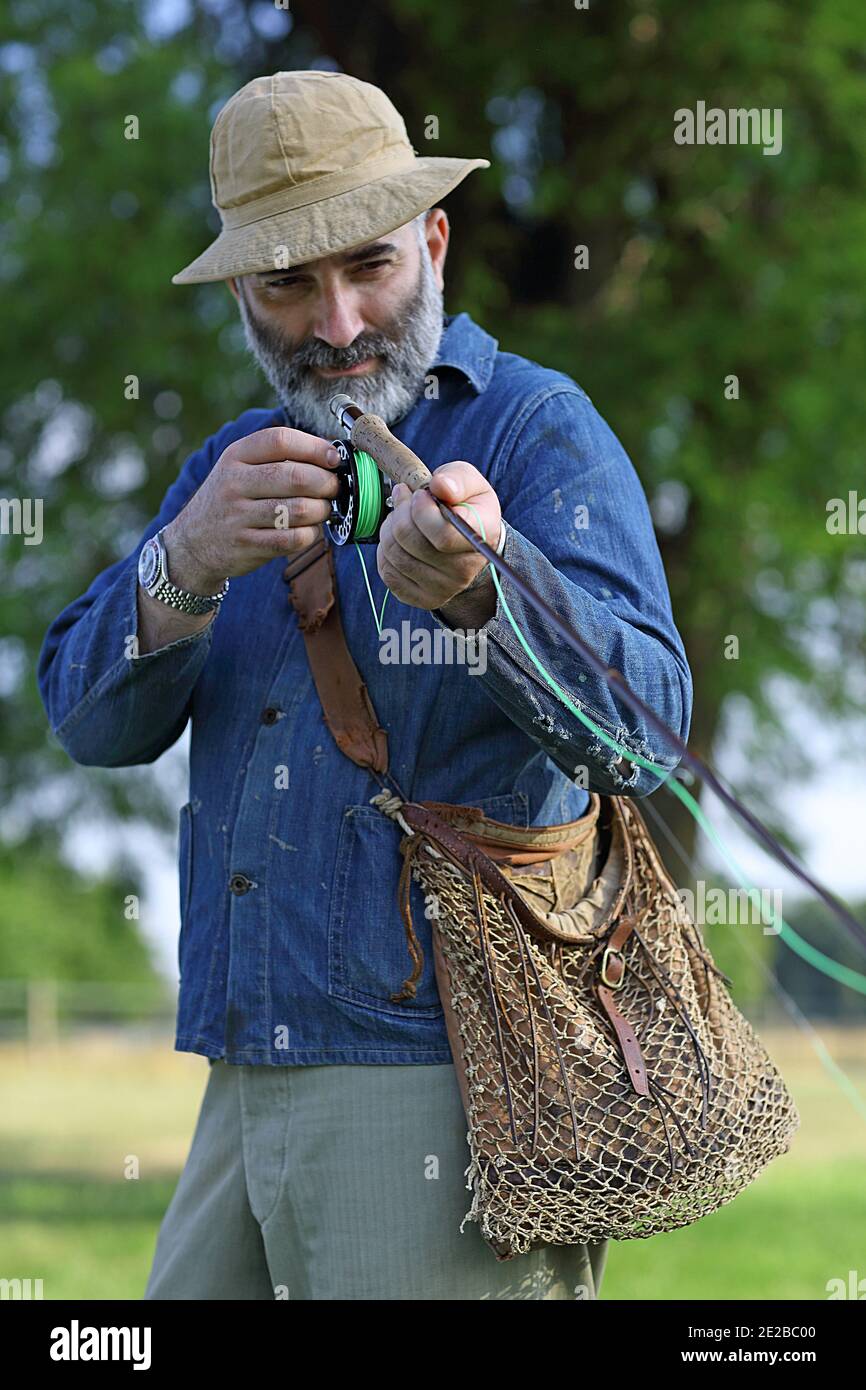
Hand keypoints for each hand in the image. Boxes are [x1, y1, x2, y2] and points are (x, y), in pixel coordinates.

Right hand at [161, 427, 340, 592]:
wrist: (192, 540)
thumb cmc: (230, 499)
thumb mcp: (239, 468)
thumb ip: (276, 458)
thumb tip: (329, 455)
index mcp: (235, 456)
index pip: (280, 440)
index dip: (314, 447)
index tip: (333, 458)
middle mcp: (234, 483)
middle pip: (295, 476)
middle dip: (326, 482)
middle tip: (334, 488)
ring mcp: (238, 516)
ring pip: (298, 510)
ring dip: (321, 510)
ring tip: (322, 509)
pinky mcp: (246, 545)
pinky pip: (292, 539)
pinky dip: (310, 535)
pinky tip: (308, 530)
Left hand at [376, 461, 501, 610]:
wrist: (467, 539)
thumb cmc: (465, 506)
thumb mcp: (468, 482)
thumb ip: (456, 478)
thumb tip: (441, 486)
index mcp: (481, 538)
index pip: (442, 535)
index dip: (421, 510)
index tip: (420, 494)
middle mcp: (465, 570)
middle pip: (412, 542)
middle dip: (400, 513)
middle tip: (406, 500)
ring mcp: (443, 589)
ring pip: (395, 555)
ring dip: (389, 529)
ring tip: (401, 517)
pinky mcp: (422, 598)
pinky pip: (388, 573)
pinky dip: (384, 551)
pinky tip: (398, 540)